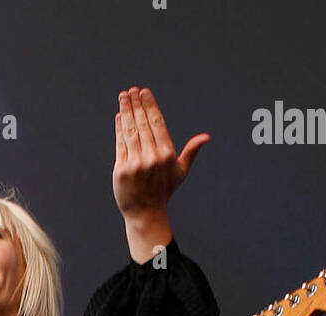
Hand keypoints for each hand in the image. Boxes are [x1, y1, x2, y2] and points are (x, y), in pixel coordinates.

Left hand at [113, 87, 208, 221]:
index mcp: (167, 155)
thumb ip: (191, 152)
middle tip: (131, 91)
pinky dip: (119, 128)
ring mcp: (136, 163)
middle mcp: (152, 157)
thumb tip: (206, 137)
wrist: (145, 214)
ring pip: (130, 131)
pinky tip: (119, 117)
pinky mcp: (122, 170)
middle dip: (136, 104)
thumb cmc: (163, 191)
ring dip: (126, 111)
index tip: (144, 92)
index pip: (157, 123)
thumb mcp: (180, 172)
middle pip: (143, 124)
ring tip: (123, 97)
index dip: (150, 105)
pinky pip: (120, 144)